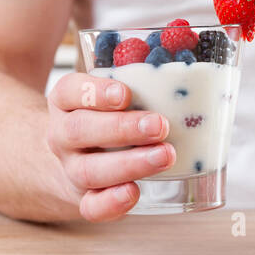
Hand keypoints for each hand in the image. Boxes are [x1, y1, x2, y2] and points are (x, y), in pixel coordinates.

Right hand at [46, 73, 175, 220]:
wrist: (67, 160)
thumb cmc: (104, 116)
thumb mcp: (110, 91)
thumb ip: (140, 76)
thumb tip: (190, 48)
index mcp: (67, 101)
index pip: (70, 91)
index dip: (95, 92)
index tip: (125, 93)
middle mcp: (63, 135)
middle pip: (80, 130)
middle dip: (122, 128)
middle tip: (159, 125)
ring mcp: (72, 169)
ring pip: (89, 170)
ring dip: (129, 164)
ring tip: (165, 156)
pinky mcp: (84, 198)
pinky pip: (91, 206)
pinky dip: (112, 203)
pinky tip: (134, 192)